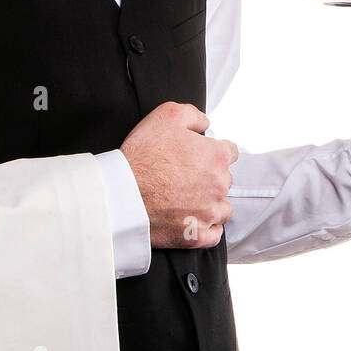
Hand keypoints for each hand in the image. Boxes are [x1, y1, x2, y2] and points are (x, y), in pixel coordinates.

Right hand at [119, 101, 238, 248]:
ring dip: (212, 203)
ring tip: (191, 199)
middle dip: (210, 177)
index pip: (230, 152)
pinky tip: (196, 220)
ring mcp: (208, 213)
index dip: (213, 151)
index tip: (200, 155)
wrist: (121, 193)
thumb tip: (205, 123)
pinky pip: (214, 235)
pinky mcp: (195, 235)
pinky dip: (208, 229)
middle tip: (186, 175)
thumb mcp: (167, 115)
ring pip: (223, 208)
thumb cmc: (142, 154)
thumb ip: (194, 115)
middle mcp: (218, 185)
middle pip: (225, 179)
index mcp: (216, 156)